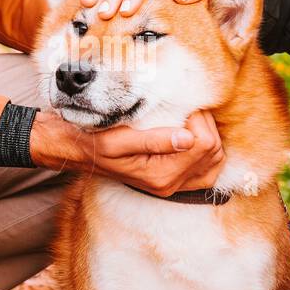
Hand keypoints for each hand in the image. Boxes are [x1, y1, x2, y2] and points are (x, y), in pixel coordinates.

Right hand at [29, 108, 225, 195]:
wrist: (74, 149)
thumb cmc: (91, 140)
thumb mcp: (116, 139)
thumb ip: (153, 140)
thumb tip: (188, 137)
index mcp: (159, 176)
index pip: (204, 145)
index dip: (198, 118)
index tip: (178, 104)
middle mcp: (170, 184)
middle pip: (215, 151)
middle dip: (206, 125)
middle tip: (182, 109)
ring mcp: (173, 183)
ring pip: (215, 159)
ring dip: (208, 133)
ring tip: (186, 117)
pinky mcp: (172, 176)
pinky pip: (207, 165)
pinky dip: (206, 145)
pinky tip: (190, 129)